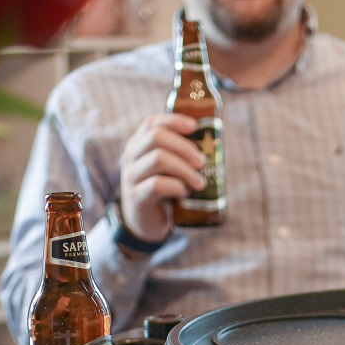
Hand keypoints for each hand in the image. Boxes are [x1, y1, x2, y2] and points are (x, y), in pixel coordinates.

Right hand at [119, 114, 205, 240]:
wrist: (147, 224)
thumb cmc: (165, 191)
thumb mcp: (170, 169)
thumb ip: (181, 155)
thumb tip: (214, 144)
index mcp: (139, 144)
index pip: (152, 122)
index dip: (174, 120)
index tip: (194, 127)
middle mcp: (131, 157)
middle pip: (156, 136)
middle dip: (184, 147)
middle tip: (202, 162)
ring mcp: (131, 177)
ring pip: (158, 159)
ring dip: (185, 169)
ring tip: (199, 183)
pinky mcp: (136, 197)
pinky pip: (157, 185)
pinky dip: (176, 187)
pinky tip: (184, 193)